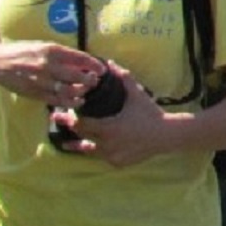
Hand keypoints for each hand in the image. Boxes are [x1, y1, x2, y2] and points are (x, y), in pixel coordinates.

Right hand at [0, 42, 106, 105]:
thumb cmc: (22, 51)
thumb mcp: (43, 46)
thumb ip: (61, 53)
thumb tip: (82, 60)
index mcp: (51, 50)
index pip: (79, 58)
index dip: (94, 64)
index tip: (102, 68)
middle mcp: (47, 65)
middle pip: (76, 76)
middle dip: (90, 80)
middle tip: (95, 81)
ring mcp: (40, 81)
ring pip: (67, 90)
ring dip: (81, 92)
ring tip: (86, 91)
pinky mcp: (34, 93)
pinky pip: (55, 100)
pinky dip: (68, 102)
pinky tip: (77, 102)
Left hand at [50, 63, 167, 167]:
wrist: (167, 134)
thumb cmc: (150, 113)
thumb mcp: (137, 95)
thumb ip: (123, 79)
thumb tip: (110, 63)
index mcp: (108, 128)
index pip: (81, 124)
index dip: (69, 119)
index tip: (59, 114)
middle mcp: (106, 145)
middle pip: (82, 137)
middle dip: (70, 128)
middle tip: (59, 122)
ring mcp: (111, 156)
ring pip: (89, 151)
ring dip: (78, 145)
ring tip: (65, 143)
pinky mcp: (117, 163)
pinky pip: (102, 157)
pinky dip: (97, 151)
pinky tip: (91, 147)